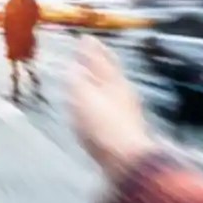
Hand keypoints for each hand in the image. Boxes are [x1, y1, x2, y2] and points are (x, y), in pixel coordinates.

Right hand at [68, 35, 159, 186]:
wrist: (128, 163)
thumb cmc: (104, 128)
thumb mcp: (83, 99)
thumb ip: (78, 81)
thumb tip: (74, 66)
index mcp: (113, 83)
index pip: (102, 59)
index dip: (92, 49)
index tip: (86, 38)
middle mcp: (123, 94)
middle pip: (110, 73)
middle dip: (100, 63)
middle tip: (92, 53)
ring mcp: (126, 113)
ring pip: (112, 89)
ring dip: (102, 81)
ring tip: (92, 78)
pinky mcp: (125, 130)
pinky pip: (112, 106)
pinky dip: (103, 100)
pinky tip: (98, 108)